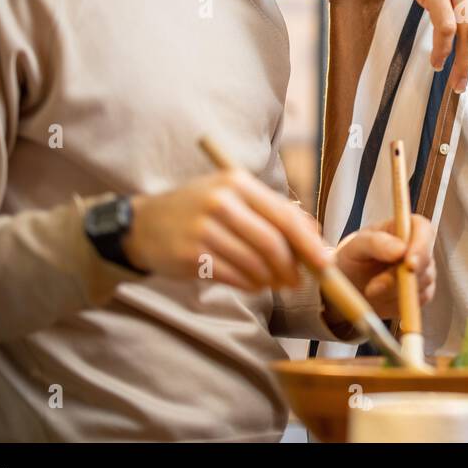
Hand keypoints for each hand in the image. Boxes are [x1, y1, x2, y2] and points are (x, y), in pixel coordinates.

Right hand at [124, 170, 327, 290]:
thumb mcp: (232, 196)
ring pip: (255, 263)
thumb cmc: (198, 210)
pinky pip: (235, 276)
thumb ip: (272, 212)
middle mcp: (221, 202)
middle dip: (292, 266)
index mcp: (237, 182)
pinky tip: (254, 284)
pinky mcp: (192, 255)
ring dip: (271, 279)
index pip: (283, 215)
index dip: (308, 242)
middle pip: (272, 242)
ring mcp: (204, 229)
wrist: (143, 224)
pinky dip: (251, 285)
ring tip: (275, 282)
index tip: (324, 262)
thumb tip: (315, 237)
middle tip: (300, 281)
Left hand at [327, 215, 436, 323]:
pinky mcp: (422, 292)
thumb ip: (376, 243)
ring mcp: (423, 270)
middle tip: (373, 288)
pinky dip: (397, 302)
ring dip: (393, 291)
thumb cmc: (352, 260)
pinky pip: (417, 301)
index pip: (424, 229)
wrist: (350, 286)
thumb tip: (401, 249)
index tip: (409, 264)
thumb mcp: (355, 247)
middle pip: (425, 261)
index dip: (421, 246)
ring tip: (370, 290)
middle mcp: (418, 247)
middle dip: (400, 278)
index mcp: (403, 227)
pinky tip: (381, 297)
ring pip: (422, 284)